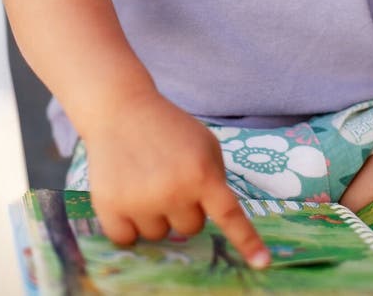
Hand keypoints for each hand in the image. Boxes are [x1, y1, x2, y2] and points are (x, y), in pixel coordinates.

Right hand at [82, 88, 270, 268]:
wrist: (121, 109)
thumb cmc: (169, 128)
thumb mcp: (205, 143)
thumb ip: (215, 178)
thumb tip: (217, 218)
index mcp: (201, 172)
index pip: (229, 215)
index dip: (247, 241)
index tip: (262, 263)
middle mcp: (173, 190)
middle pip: (190, 228)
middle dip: (184, 207)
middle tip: (169, 176)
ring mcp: (141, 201)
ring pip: (159, 235)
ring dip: (155, 214)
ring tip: (145, 179)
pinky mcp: (110, 206)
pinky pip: (127, 239)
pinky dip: (126, 223)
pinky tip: (125, 193)